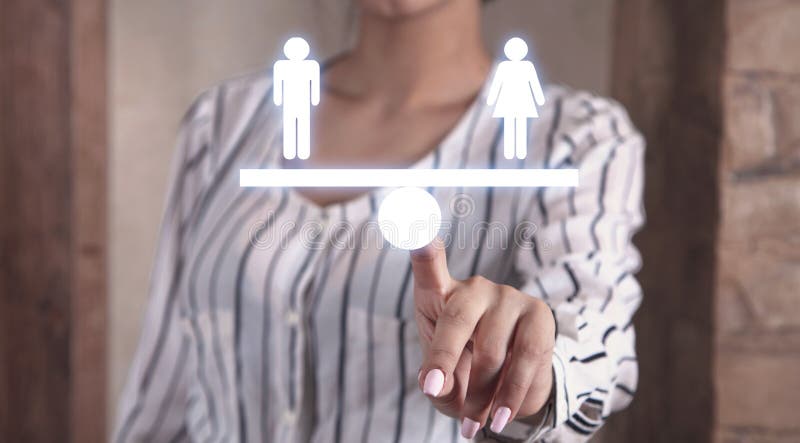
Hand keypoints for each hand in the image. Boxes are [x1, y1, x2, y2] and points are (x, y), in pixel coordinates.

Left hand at [411, 238, 554, 438]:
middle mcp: (474, 288)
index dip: (420, 243)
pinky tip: (499, 417)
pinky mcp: (539, 316)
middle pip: (456, 318)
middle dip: (445, 361)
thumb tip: (438, 386)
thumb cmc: (461, 373)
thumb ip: (437, 380)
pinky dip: (510, 395)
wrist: (506, 386)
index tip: (408, 218)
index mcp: (439, 295)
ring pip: (491, 348)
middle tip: (436, 392)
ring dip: (480, 393)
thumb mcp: (440, 380)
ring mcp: (508, 297)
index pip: (428, 265)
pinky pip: (526, 359)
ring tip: (472, 421)